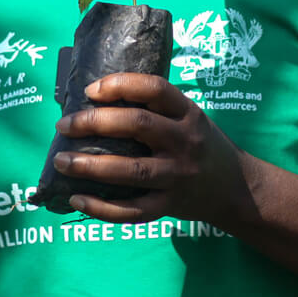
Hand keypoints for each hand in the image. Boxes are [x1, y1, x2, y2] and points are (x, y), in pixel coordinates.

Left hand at [53, 72, 256, 226]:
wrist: (236, 188)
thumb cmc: (201, 145)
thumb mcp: (189, 118)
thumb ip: (155, 110)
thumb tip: (94, 101)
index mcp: (188, 113)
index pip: (155, 88)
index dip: (120, 85)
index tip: (91, 91)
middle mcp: (185, 142)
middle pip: (137, 125)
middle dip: (94, 123)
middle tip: (64, 125)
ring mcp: (178, 176)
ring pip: (131, 171)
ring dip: (89, 166)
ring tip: (61, 161)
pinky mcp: (170, 206)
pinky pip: (133, 210)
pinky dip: (101, 208)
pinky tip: (77, 199)